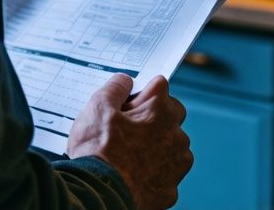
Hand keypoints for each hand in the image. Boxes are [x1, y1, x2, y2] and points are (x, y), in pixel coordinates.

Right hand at [66, 74, 192, 209]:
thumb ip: (115, 88)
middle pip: (171, 116)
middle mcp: (176, 136)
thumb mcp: (97, 108)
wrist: (98, 194)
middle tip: (126, 129)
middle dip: (153, 118)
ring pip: (172, 147)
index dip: (141, 93)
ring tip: (129, 155)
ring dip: (157, 147)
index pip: (160, 86)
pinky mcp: (170, 189)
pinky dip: (153, 174)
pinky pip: (166, 175)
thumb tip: (125, 80)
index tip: (127, 103)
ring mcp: (176, 165)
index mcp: (160, 111)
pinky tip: (133, 175)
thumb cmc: (98, 151)